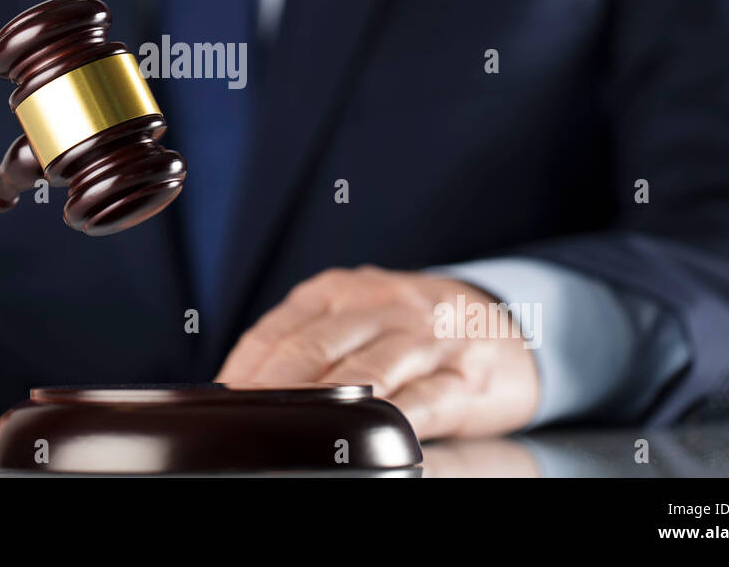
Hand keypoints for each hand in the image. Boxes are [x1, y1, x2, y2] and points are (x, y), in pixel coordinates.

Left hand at [217, 266, 538, 438]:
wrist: (507, 322)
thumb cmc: (413, 328)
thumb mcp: (356, 317)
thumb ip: (306, 343)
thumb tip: (239, 389)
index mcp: (340, 290)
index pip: (278, 329)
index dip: (244, 370)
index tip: (221, 402)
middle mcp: (379, 305)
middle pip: (314, 349)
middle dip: (275, 390)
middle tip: (248, 421)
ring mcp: (425, 338)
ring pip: (367, 372)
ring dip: (328, 405)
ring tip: (296, 432)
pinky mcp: (464, 376)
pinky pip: (425, 399)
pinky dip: (396, 420)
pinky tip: (372, 438)